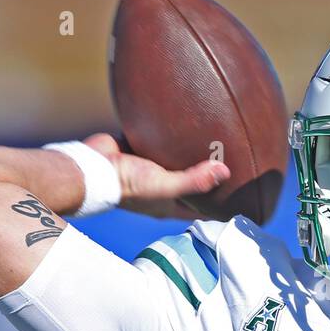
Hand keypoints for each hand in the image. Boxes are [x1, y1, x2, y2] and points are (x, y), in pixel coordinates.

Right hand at [81, 133, 229, 219]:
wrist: (90, 166)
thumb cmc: (125, 184)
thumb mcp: (164, 186)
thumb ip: (193, 180)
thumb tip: (225, 172)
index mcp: (168, 204)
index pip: (200, 209)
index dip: (219, 205)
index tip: (239, 197)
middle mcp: (160, 188)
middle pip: (190, 183)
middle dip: (208, 176)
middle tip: (231, 161)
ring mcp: (148, 169)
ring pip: (175, 161)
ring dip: (189, 153)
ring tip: (213, 138)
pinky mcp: (138, 150)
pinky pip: (158, 142)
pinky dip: (170, 135)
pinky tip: (184, 121)